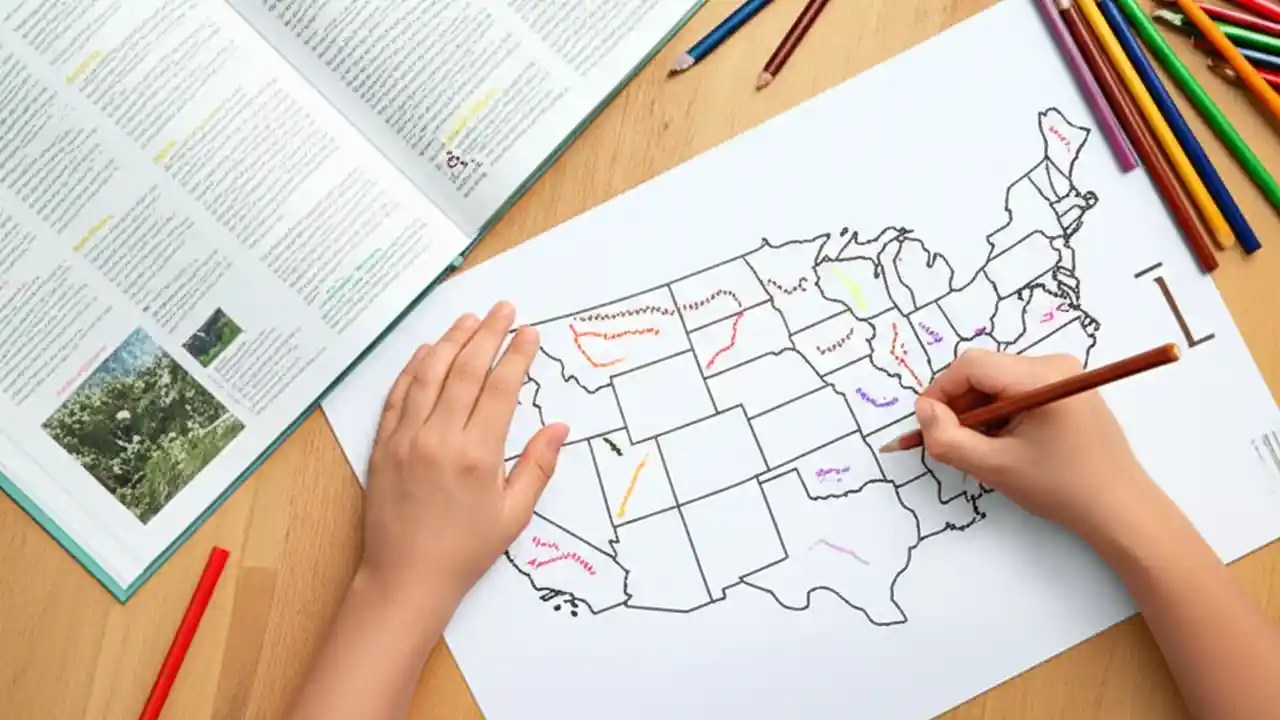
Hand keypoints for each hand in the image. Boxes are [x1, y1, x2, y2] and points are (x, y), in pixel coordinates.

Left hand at [360, 303, 569, 606]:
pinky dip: (413, 367)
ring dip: (450, 341)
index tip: (529, 333)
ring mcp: (406, 439)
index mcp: (477, 456)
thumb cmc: (465, 551)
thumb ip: (537, 467)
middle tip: (504, 309)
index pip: (500, 389)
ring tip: (470, 319)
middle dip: (488, 334)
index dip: (516, 356)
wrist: (405, 578)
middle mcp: (439, 439)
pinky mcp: (383, 445)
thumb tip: (559, 427)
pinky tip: (426, 351)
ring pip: (428, 374)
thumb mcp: (513, 515)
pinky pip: (398, 395)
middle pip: (465, 371)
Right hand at [914, 349, 1155, 538]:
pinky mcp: (1066, 389)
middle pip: (984, 371)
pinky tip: (1004, 442)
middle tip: (952, 442)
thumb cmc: (1062, 488)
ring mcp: (1064, 375)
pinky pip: (1017, 389)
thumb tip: (923, 411)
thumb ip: (949, 438)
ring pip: (998, 381)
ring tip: (981, 447)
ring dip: (979, 410)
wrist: (1120, 508)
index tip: (927, 425)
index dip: (940, 392)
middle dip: (960, 405)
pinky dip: (999, 412)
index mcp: (1041, 377)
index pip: (970, 366)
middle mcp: (1054, 365)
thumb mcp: (995, 467)